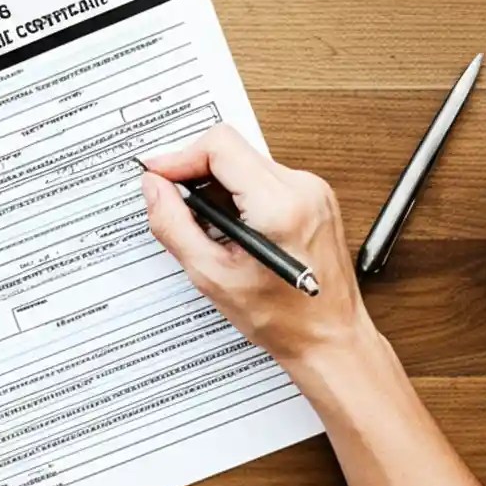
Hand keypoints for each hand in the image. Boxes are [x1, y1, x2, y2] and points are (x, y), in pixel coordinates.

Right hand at [139, 124, 373, 372]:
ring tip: (208, 228)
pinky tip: (232, 230)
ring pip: (246, 163)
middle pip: (232, 151)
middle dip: (196, 174)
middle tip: (177, 208)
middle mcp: (302, 189)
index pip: (220, 146)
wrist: (331, 339)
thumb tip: (154, 188)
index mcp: (280, 205)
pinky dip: (239, 196)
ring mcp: (313, 191)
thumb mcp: (213, 275)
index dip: (180, 158)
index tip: (158, 177)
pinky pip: (264, 178)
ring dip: (217, 187)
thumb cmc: (285, 319)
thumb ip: (174, 225)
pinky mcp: (314, 197)